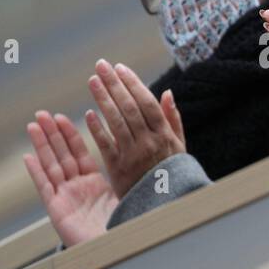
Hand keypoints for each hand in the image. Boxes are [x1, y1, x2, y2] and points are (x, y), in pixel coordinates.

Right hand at [23, 110, 119, 246]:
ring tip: (33, 125)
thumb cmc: (125, 229)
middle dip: (52, 134)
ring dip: (41, 146)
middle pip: (62, 156)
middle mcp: (78, 189)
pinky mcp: (58, 212)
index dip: (71, 135)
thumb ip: (126, 177)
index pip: (80, 154)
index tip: (63, 117)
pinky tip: (27, 157)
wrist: (118, 254)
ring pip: (51, 167)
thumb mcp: (126, 197)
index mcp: (95, 185)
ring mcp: (66, 199)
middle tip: (42, 113)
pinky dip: (36, 172)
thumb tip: (139, 154)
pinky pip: (45, 189)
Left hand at [85, 59, 185, 197]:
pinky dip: (97, 129)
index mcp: (164, 134)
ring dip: (103, 99)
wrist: (163, 204)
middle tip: (101, 65)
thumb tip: (167, 92)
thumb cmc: (172, 171)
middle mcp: (148, 142)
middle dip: (114, 84)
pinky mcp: (118, 169)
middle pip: (129, 108)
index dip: (133, 84)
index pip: (147, 103)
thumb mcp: (179, 145)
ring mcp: (132, 155)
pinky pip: (105, 145)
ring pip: (116, 122)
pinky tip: (88, 113)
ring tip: (92, 80)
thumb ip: (173, 118)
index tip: (120, 68)